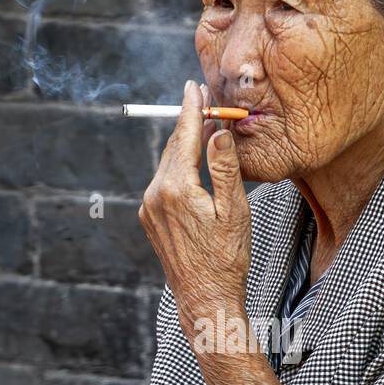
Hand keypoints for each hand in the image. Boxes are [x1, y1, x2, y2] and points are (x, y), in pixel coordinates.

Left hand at [139, 79, 251, 331]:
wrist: (205, 298)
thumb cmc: (226, 259)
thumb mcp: (233, 210)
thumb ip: (225, 168)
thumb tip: (217, 132)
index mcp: (176, 188)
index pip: (183, 136)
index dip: (191, 108)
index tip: (194, 86)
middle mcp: (156, 195)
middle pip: (173, 147)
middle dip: (188, 123)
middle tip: (204, 100)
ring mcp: (150, 208)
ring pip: (168, 165)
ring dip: (184, 146)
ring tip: (204, 130)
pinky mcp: (151, 220)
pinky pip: (164, 183)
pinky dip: (179, 168)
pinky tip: (194, 167)